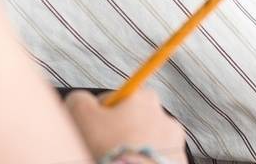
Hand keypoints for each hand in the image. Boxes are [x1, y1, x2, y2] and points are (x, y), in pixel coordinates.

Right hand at [64, 88, 186, 161]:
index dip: (103, 113)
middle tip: (104, 147)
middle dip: (122, 131)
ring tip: (118, 161)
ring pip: (149, 142)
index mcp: (145, 99)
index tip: (94, 127)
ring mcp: (175, 144)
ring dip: (135, 149)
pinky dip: (145, 163)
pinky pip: (157, 160)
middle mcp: (165, 118)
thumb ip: (80, 99)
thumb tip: (80, 100)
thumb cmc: (107, 148)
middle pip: (137, 120)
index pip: (121, 98)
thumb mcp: (80, 114)